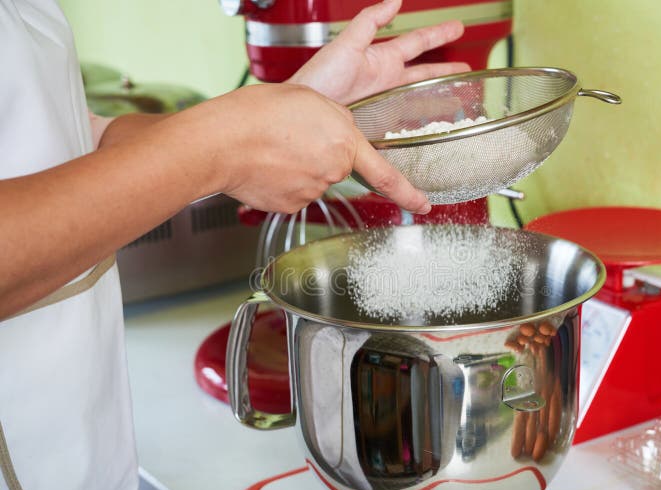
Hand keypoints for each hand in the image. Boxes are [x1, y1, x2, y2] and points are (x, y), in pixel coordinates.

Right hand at [182, 83, 429, 213]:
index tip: (422, 205)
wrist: (224, 140)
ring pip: (311, 179)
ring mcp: (312, 191)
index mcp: (343, 141)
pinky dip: (281, 182)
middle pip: (333, 165)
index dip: (408, 193)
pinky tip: (265, 167)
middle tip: (288, 138)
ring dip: (297, 167)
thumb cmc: (259, 114)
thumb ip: (333, 121)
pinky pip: (292, 193)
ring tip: (271, 149)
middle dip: (316, 155)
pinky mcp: (291, 206)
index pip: (385, 175)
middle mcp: (333, 170)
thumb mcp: (310, 100)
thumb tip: (333, 139)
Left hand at [289, 0, 468, 104]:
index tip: (458, 28)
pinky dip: (422, 121)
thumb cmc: (318, 77)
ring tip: (461, 97)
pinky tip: (434, 124)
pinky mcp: (382, 122)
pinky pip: (407, 121)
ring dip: (440, 96)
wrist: (306, 110)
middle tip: (468, 67)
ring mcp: (385, 102)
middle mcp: (386, 79)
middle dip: (446, 68)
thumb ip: (370, 21)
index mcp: (381, 58)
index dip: (438, 35)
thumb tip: (394, 0)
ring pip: (420, 96)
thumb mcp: (346, 43)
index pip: (417, 43)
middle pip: (425, 71)